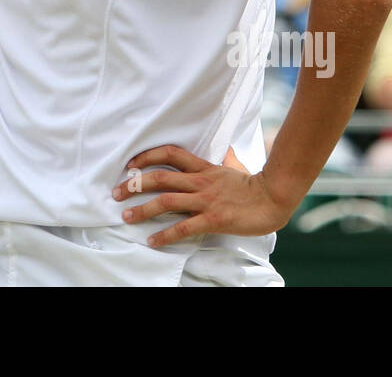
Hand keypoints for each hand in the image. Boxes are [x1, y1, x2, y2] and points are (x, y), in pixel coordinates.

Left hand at [112, 144, 294, 246]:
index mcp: (204, 168)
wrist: (274, 197)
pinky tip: (152, 240)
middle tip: (116, 193)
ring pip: (167, 201)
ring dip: (143, 209)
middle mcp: (200, 182)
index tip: (130, 163)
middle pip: (160, 178)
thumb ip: (223, 160)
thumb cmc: (254, 185)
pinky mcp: (213, 219)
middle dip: (135, 184)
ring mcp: (206, 200)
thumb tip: (224, 151)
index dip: (148, 156)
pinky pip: (184, 227)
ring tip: (126, 217)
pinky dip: (165, 234)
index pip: (170, 154)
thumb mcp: (234, 167)